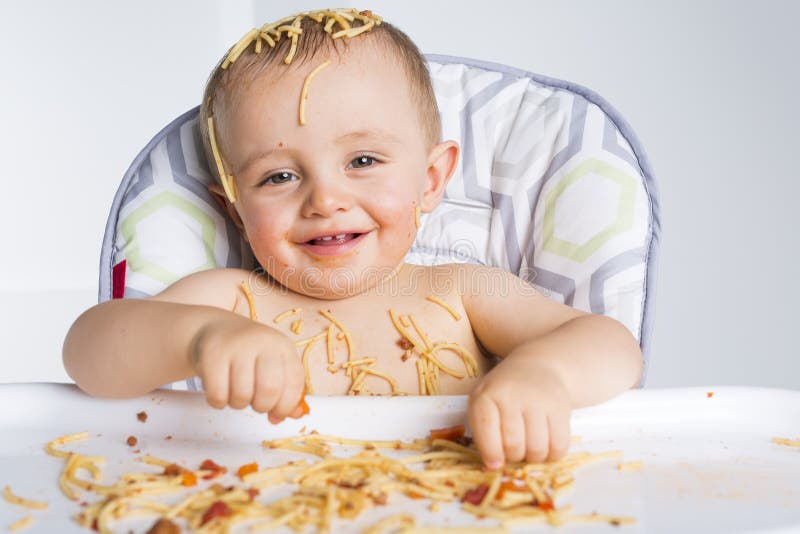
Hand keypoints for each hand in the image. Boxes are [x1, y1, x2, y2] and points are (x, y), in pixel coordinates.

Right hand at [190, 313, 305, 421]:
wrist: (214, 328)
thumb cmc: (248, 354)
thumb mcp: (273, 365)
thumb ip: (286, 391)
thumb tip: (295, 414)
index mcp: (282, 346)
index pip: (294, 382)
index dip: (287, 406)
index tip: (277, 413)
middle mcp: (262, 341)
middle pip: (269, 390)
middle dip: (262, 407)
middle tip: (254, 403)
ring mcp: (236, 345)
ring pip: (242, 395)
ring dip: (238, 404)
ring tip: (236, 393)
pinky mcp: (212, 353)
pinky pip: (218, 394)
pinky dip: (218, 402)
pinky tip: (220, 391)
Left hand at [467, 355, 571, 469]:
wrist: (535, 367)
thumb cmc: (503, 393)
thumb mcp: (483, 403)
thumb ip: (482, 433)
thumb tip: (493, 467)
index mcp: (487, 395)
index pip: (486, 428)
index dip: (490, 453)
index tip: (495, 464)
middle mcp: (512, 395)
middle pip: (514, 445)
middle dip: (514, 457)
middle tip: (515, 451)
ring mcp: (538, 400)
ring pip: (538, 449)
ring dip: (534, 458)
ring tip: (530, 448)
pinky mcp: (560, 407)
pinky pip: (559, 445)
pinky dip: (553, 455)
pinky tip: (547, 446)